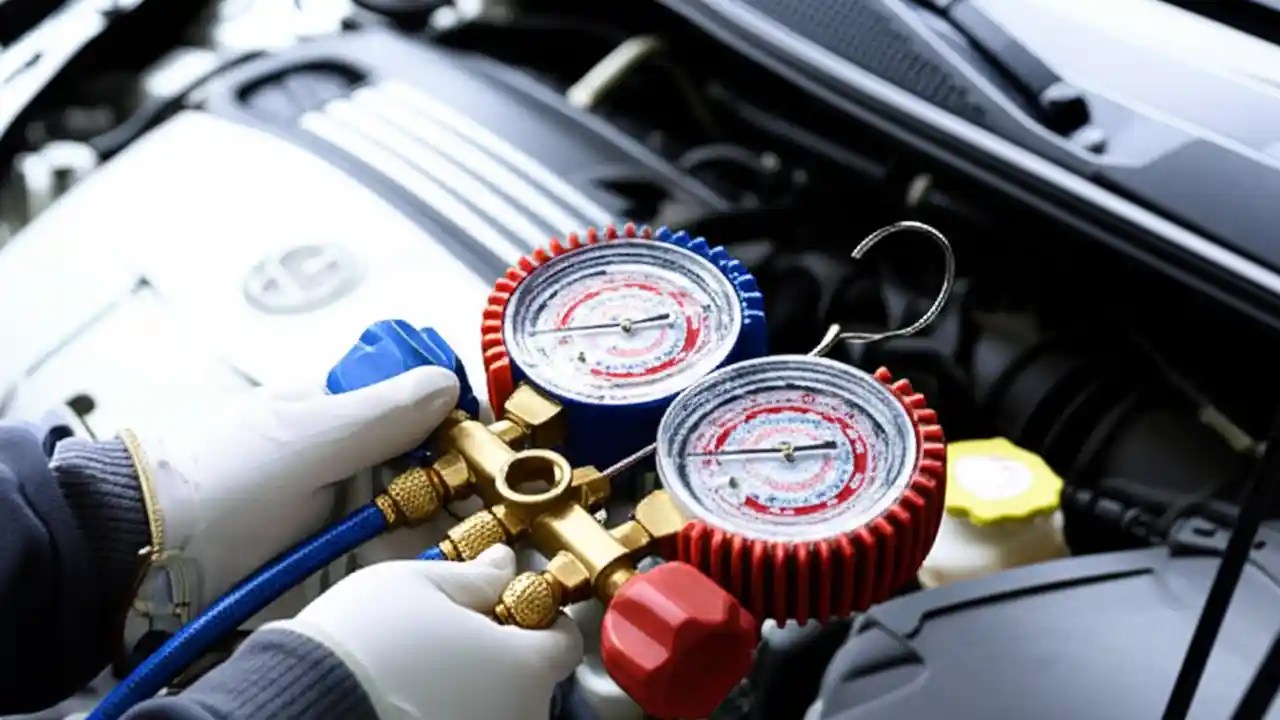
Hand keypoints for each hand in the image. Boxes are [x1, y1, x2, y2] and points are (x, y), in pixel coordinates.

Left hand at [122, 366, 459, 614]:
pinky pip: (383, 545)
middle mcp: (341, 445)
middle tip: (477, 504)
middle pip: (421, 454)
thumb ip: (382, 410)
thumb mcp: (310, 437)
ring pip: (408, 503)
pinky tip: (418, 563)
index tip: (483, 444)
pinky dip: (403, 553)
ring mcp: (335, 497)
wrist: (149, 551)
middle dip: (450, 479)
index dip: (453, 414)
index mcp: (335, 402)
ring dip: (431, 521)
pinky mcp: (328, 546)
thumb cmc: (222, 481)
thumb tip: (446, 382)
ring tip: (452, 540)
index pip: (415, 393)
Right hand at [272, 546, 583, 719]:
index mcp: (523, 668)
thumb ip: (474, 576)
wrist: (301, 702)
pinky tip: (414, 695)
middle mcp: (517, 716)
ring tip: (426, 665)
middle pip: (532, 680)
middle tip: (459, 633)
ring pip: (498, 706)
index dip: (541, 617)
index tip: (513, 605)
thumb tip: (502, 563)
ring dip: (477, 685)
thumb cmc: (362, 643)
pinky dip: (453, 708)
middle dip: (504, 653)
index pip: (563, 642)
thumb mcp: (420, 585)